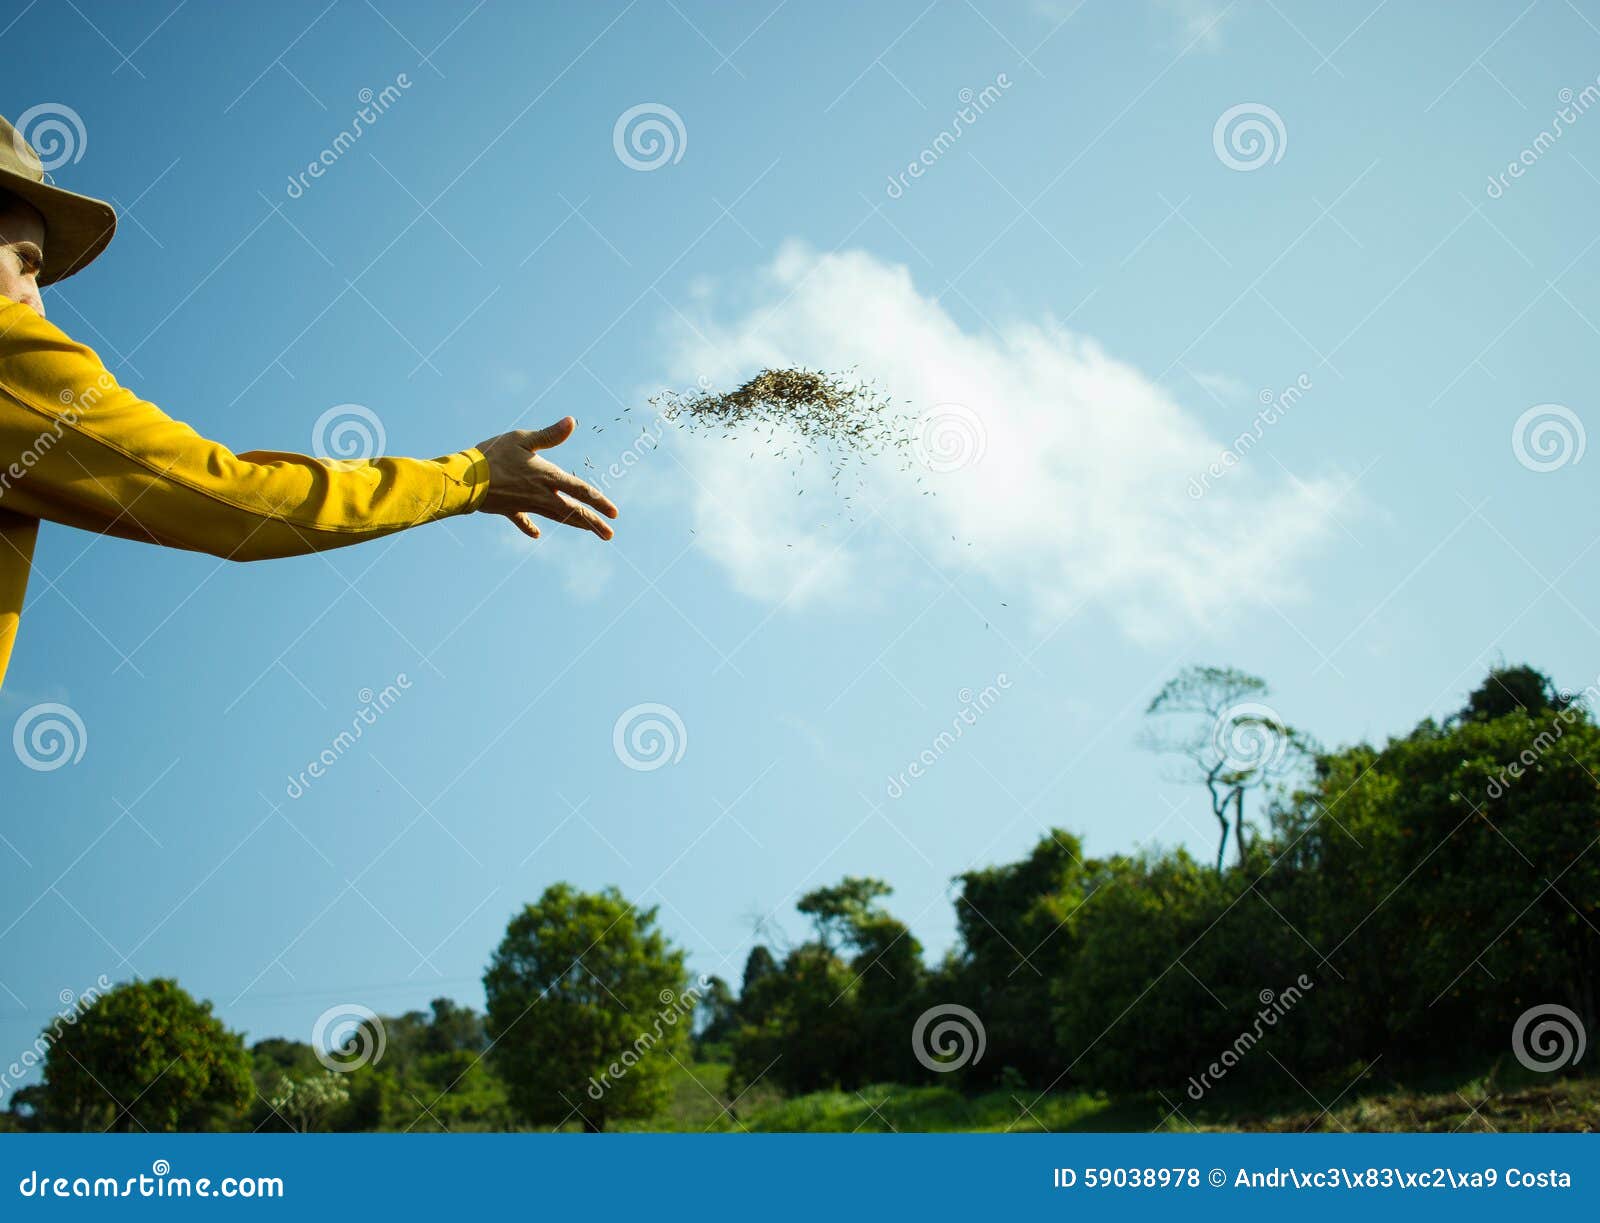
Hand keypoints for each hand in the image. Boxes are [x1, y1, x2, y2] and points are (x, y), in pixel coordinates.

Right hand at [474, 417, 618, 540]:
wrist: (465, 481)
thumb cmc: (494, 455)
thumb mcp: (522, 439)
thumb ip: (549, 435)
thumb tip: (572, 422)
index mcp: (548, 476)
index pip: (581, 490)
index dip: (599, 501)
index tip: (614, 513)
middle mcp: (541, 495)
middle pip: (572, 511)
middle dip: (592, 523)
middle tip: (609, 535)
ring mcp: (526, 505)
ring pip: (555, 517)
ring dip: (573, 524)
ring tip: (588, 530)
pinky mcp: (508, 509)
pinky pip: (523, 520)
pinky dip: (530, 527)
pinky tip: (536, 534)